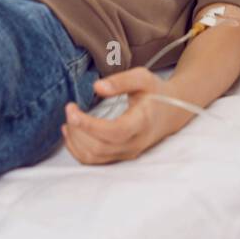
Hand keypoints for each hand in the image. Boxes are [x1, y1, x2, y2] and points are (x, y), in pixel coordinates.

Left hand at [60, 68, 187, 163]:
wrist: (170, 113)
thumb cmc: (155, 93)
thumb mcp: (142, 78)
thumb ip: (120, 81)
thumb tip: (96, 87)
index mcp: (142, 122)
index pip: (113, 131)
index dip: (88, 124)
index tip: (71, 109)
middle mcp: (135, 143)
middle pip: (99, 147)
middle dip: (78, 130)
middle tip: (69, 109)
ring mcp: (127, 153)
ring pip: (94, 157)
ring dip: (75, 140)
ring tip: (69, 119)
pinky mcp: (120, 156)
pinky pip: (94, 161)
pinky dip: (78, 149)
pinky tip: (72, 132)